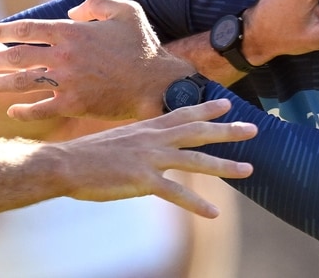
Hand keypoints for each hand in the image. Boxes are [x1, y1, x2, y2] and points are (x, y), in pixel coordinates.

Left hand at [0, 0, 194, 120]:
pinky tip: (11, 111)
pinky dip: (24, 111)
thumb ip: (95, 4)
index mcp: (72, 32)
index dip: (0, 31)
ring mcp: (68, 82)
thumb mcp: (125, 11)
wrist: (157, 83)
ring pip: (23, 83)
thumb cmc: (142, 45)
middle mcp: (65, 56)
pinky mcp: (75, 104)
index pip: (26, 29)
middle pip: (16, 57)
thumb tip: (72, 13)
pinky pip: (42, 108)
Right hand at [54, 98, 256, 217]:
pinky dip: (198, 205)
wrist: (63, 164)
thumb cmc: (84, 155)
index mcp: (145, 128)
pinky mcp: (143, 180)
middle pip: (197, 132)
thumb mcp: (115, 140)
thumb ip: (135, 142)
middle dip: (228, 130)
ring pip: (196, 160)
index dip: (206, 108)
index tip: (226, 104)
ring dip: (225, 166)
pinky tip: (214, 213)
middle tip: (254, 129)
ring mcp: (149, 158)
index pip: (182, 113)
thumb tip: (144, 148)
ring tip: (249, 170)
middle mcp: (152, 138)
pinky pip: (177, 193)